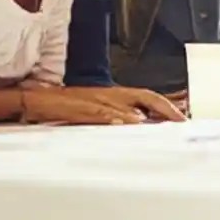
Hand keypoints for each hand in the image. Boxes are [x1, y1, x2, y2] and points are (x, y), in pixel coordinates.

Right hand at [23, 87, 185, 124]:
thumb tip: (137, 125)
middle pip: (144, 97)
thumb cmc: (66, 106)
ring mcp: (96, 100)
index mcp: (114, 95)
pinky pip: (100, 112)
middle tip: (180, 121)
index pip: (147, 97)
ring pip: (124, 106)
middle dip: (164, 108)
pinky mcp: (80, 107)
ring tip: (161, 123)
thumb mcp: (95, 110)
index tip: (182, 118)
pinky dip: (113, 117)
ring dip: (144, 115)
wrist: (37, 98)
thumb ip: (116, 116)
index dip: (166, 106)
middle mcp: (110, 95)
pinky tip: (125, 123)